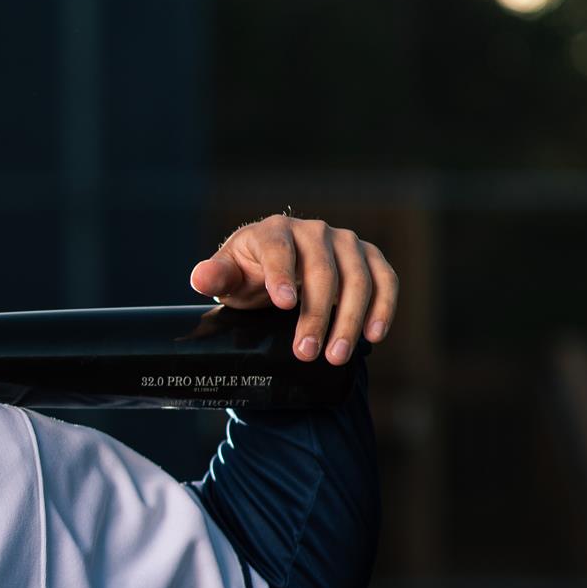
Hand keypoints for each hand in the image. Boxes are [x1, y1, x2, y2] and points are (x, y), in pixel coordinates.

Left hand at [188, 214, 397, 364]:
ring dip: (350, 319)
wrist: (277, 271)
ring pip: (357, 278)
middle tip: (307, 353)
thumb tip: (201, 278)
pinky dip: (384, 306)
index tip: (284, 305)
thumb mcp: (228, 277)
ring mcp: (345, 242)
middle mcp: (313, 231)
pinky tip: (374, 335)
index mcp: (274, 231)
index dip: (282, 275)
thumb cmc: (249, 274)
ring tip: (336, 356)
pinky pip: (385, 279)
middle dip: (316, 315)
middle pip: (321, 271)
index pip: (279, 250)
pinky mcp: (369, 258)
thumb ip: (215, 277)